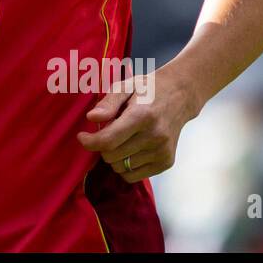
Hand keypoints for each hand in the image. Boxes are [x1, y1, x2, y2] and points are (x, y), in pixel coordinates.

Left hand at [76, 69, 195, 182]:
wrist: (180, 96)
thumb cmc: (147, 90)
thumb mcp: (125, 86)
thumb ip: (108, 103)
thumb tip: (92, 118)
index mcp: (142, 116)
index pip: (108, 141)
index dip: (89, 142)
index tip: (82, 136)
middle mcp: (155, 136)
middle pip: (112, 156)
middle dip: (102, 147)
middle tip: (108, 133)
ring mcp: (162, 151)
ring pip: (121, 168)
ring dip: (114, 157)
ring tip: (122, 140)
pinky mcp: (166, 162)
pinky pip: (134, 176)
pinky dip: (126, 166)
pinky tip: (131, 150)